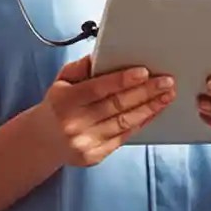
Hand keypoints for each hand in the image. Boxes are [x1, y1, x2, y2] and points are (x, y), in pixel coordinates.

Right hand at [36, 55, 174, 167]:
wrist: (43, 141)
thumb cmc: (58, 105)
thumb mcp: (62, 80)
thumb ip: (81, 67)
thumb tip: (102, 54)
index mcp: (65, 101)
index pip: (98, 89)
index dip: (122, 80)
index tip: (144, 72)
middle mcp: (74, 124)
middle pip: (116, 106)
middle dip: (145, 92)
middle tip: (166, 81)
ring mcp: (85, 142)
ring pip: (124, 123)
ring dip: (149, 108)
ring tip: (166, 96)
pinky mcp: (95, 156)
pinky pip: (124, 137)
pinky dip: (142, 123)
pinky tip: (154, 111)